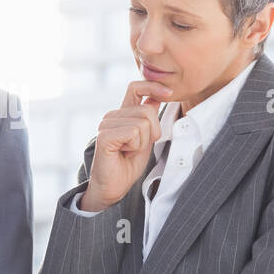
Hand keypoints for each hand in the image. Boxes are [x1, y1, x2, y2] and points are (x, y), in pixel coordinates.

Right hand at [79, 79, 171, 210]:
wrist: (113, 186)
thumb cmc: (128, 164)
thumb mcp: (145, 138)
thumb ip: (149, 119)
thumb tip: (156, 97)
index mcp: (122, 114)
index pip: (136, 88)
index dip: (153, 86)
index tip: (169, 94)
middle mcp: (112, 116)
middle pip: (147, 110)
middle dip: (152, 132)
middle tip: (138, 147)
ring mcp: (106, 125)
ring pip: (142, 122)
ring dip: (143, 142)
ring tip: (129, 151)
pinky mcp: (105, 136)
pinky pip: (133, 132)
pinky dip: (135, 146)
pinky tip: (124, 153)